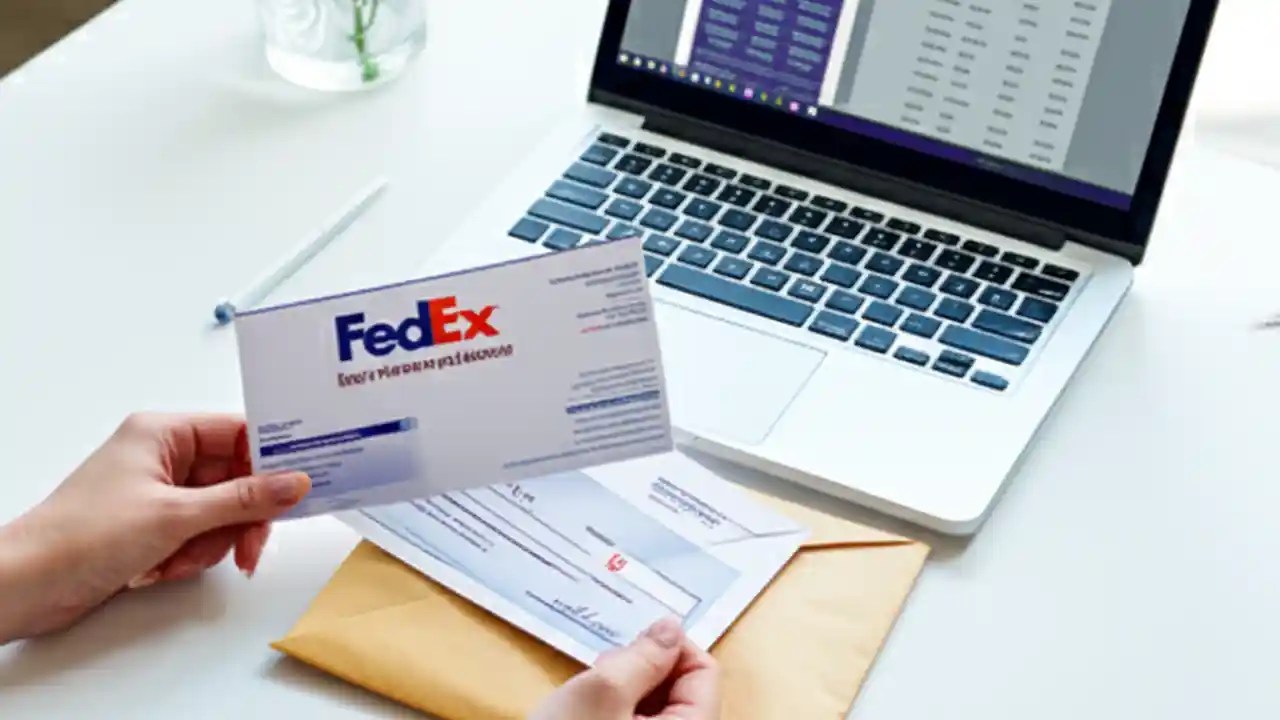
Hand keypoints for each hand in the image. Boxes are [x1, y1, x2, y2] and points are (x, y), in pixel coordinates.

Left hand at [0, 413, 309, 642]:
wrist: (28, 583)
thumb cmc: (82, 535)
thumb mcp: (177, 516)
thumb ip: (244, 499)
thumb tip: (294, 483)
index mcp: (164, 432)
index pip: (240, 433)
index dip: (272, 460)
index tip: (298, 484)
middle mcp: (163, 456)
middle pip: (237, 479)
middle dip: (240, 518)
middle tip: (248, 548)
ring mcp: (159, 491)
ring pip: (222, 512)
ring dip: (210, 544)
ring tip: (175, 560)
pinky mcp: (153, 524)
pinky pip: (199, 534)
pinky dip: (189, 555)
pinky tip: (159, 568)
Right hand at [530, 617, 720, 719]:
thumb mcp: (601, 692)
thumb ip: (644, 656)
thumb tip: (671, 628)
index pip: (705, 672)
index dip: (669, 647)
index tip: (632, 641)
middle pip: (685, 692)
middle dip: (645, 672)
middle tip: (602, 673)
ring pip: (660, 711)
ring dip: (628, 693)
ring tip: (590, 699)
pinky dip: (618, 715)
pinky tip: (588, 718)